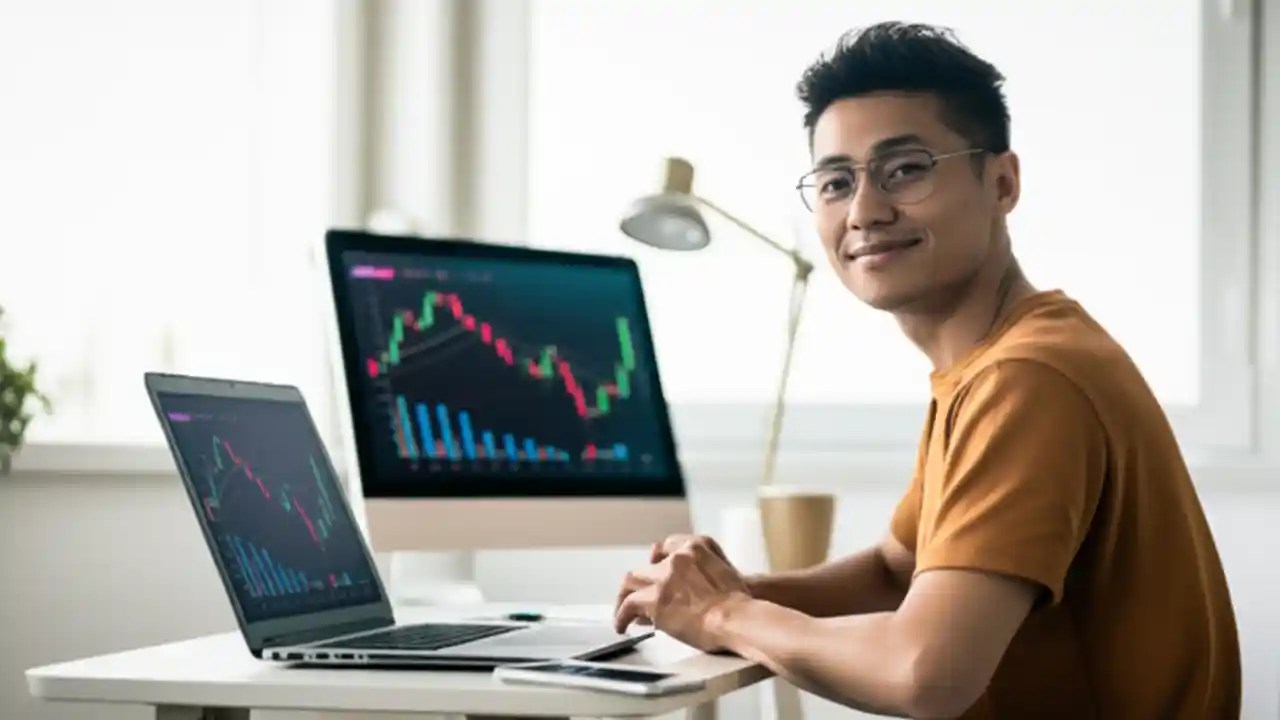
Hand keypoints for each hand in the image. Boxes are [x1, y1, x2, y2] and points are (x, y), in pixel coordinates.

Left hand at [613, 535, 750, 651]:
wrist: (738, 618)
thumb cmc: (740, 605)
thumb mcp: (727, 574)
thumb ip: (703, 572)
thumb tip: (683, 591)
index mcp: (698, 547)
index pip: (668, 546)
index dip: (659, 561)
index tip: (655, 570)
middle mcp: (678, 557)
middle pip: (648, 565)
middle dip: (642, 581)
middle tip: (638, 595)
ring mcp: (664, 577)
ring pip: (632, 580)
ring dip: (627, 595)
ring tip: (624, 610)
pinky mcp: (654, 598)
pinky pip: (628, 604)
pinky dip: (622, 615)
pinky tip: (622, 625)